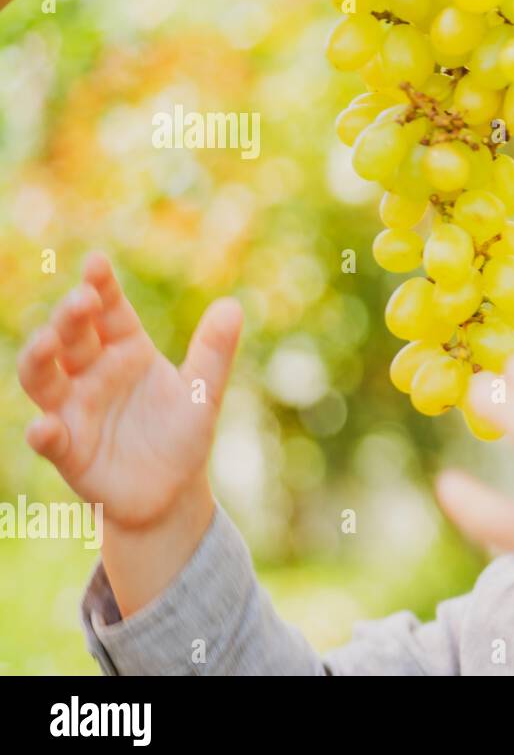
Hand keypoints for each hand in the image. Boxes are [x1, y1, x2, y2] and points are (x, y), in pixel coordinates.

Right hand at [17, 253, 241, 531]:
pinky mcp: (68, 450)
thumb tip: (233, 305)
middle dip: (71, 316)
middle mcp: (92, 373)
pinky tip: (45, 427)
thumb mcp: (203, 391)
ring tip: (47, 342)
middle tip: (82, 299)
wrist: (172, 492)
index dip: (100, 287)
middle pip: (73, 337)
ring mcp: (74, 410)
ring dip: (39, 359)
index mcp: (126, 350)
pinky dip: (44, 432)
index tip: (96, 262)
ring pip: (43, 379)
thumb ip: (214, 351)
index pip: (109, 312)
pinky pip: (49, 439)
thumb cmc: (182, 433)